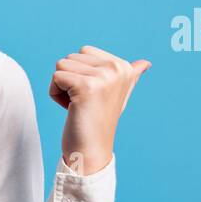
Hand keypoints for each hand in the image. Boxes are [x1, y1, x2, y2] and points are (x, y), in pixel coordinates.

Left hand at [49, 45, 149, 174]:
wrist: (91, 150)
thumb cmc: (99, 122)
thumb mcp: (117, 94)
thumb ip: (130, 75)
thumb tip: (146, 62)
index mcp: (124, 67)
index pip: (85, 51)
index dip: (80, 73)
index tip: (92, 95)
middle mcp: (117, 68)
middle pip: (71, 56)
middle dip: (69, 79)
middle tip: (83, 102)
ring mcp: (103, 76)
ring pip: (61, 65)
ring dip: (61, 87)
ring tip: (77, 105)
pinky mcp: (86, 86)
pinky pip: (56, 77)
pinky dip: (55, 94)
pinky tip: (70, 108)